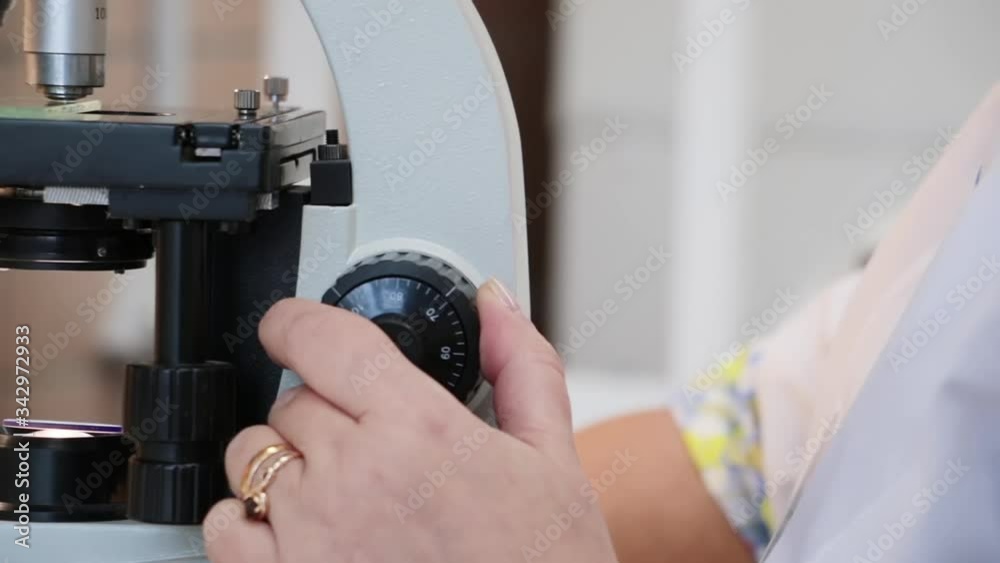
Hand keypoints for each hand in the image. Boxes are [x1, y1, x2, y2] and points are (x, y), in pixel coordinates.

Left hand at [203, 279, 618, 562]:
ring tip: (340, 491)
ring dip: (285, 461)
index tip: (291, 325)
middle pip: (293, 400)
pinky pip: (222, 524)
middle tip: (372, 444)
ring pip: (252, 454)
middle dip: (325, 409)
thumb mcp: (554, 459)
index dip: (296, 321)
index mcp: (419, 430)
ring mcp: (310, 536)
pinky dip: (248, 519)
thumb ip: (522, 366)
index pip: (322, 340)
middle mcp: (354, 478)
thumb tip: (496, 304)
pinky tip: (300, 532)